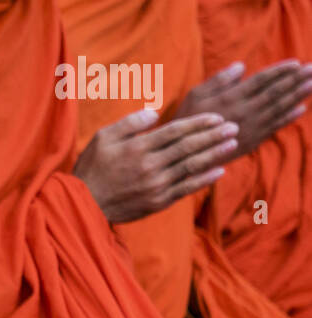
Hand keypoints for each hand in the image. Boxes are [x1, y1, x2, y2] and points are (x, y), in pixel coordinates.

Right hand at [73, 108, 236, 223]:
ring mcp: (156, 184)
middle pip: (188, 147)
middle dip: (213, 135)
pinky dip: (204, 179)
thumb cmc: (92, 168)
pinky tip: (220, 170)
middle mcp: (150, 165)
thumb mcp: (102, 138)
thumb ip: (129, 124)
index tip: (217, 117)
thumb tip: (154, 113)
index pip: (175, 131)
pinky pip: (186, 189)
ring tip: (233, 144)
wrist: (84, 204)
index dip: (198, 123)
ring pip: (191, 166)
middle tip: (234, 126)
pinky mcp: (158, 201)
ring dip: (214, 154)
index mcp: (137, 147)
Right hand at [175, 60, 311, 157]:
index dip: (279, 72)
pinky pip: (273, 128)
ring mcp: (249, 128)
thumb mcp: (195, 95)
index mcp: (229, 98)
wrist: (183, 154)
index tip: (297, 63)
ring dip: (297, 96)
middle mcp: (242, 112)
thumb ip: (218, 80)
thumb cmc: (187, 119)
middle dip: (295, 81)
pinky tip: (301, 109)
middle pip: (274, 93)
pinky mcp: (251, 142)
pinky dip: (288, 118)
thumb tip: (242, 66)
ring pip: (278, 109)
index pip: (260, 81)